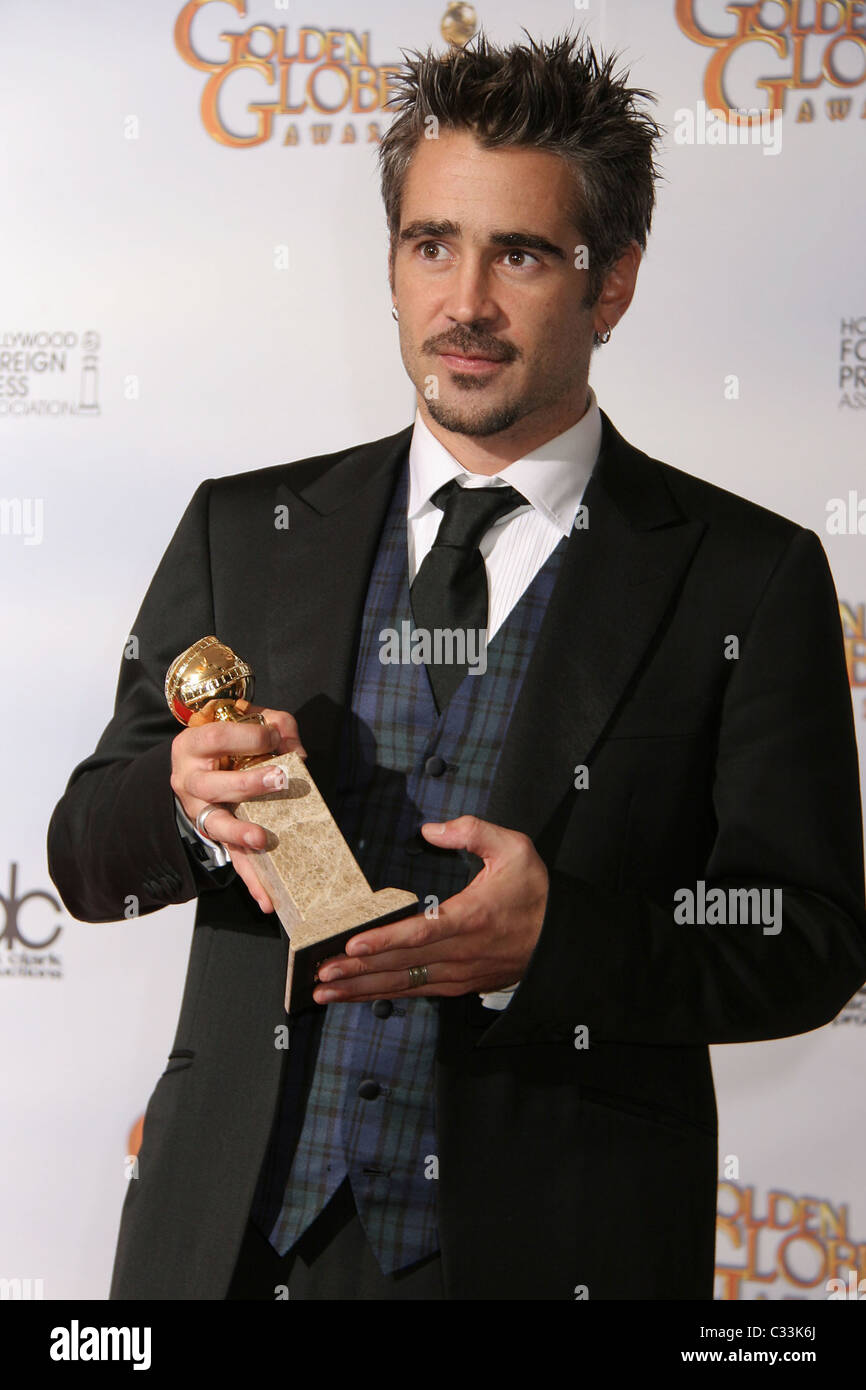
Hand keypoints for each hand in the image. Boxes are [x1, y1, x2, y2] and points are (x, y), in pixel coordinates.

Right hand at [171, 702, 305, 912]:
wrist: (205, 760)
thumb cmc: (231, 737)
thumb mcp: (249, 721)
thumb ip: (275, 725)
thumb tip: (298, 753)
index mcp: (192, 745)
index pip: (215, 737)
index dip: (247, 737)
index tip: (273, 737)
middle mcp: (190, 780)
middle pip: (212, 786)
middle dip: (247, 784)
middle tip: (279, 779)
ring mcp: (201, 812)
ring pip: (216, 826)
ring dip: (239, 834)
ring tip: (261, 840)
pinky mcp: (217, 836)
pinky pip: (233, 859)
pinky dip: (251, 879)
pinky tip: (268, 899)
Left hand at [312, 815, 548, 1002]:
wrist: (561, 940)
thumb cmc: (535, 893)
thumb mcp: (515, 849)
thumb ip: (473, 831)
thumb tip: (431, 830)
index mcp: (472, 918)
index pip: (422, 933)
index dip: (385, 941)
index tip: (352, 945)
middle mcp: (461, 952)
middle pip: (401, 965)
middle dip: (357, 970)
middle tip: (319, 973)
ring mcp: (458, 973)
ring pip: (403, 984)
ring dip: (362, 989)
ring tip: (325, 990)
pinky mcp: (457, 984)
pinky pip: (415, 991)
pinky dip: (381, 995)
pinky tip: (356, 994)